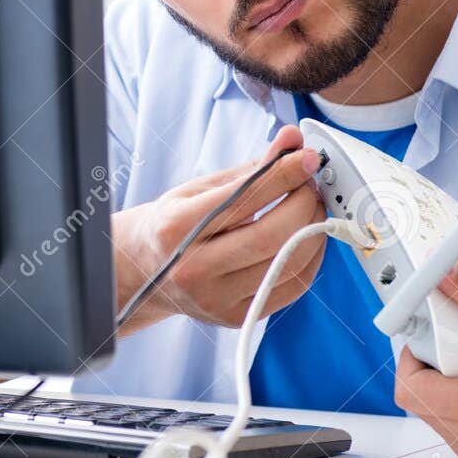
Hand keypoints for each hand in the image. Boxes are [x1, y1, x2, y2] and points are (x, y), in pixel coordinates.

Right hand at [112, 127, 325, 332]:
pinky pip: (291, 288)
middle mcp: (193, 268)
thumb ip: (249, 170)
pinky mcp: (236, 317)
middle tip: (310, 185)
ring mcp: (215, 298)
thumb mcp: (199, 190)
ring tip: (310, 208)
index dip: (284, 174)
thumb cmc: (173, 226)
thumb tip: (291, 141)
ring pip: (287, 263)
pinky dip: (309, 258)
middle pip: (271, 235)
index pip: (244, 198)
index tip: (306, 157)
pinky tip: (305, 238)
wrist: (145, 271)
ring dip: (313, 230)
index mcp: (177, 227)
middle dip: (304, 203)